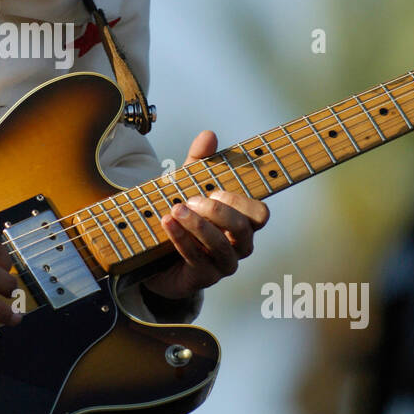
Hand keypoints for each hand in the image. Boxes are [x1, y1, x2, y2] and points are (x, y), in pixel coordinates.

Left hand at [142, 130, 269, 302]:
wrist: (154, 255)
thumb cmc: (181, 216)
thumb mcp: (187, 186)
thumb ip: (199, 163)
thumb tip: (209, 134)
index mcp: (242, 222)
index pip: (260, 213)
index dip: (242, 201)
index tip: (216, 190)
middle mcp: (239, 245)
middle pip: (244, 229)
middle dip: (219, 211)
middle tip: (192, 199)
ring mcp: (222, 264)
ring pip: (222, 246)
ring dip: (199, 226)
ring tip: (176, 209)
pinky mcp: (202, 278)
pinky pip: (197, 259)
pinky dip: (182, 239)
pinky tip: (167, 223)